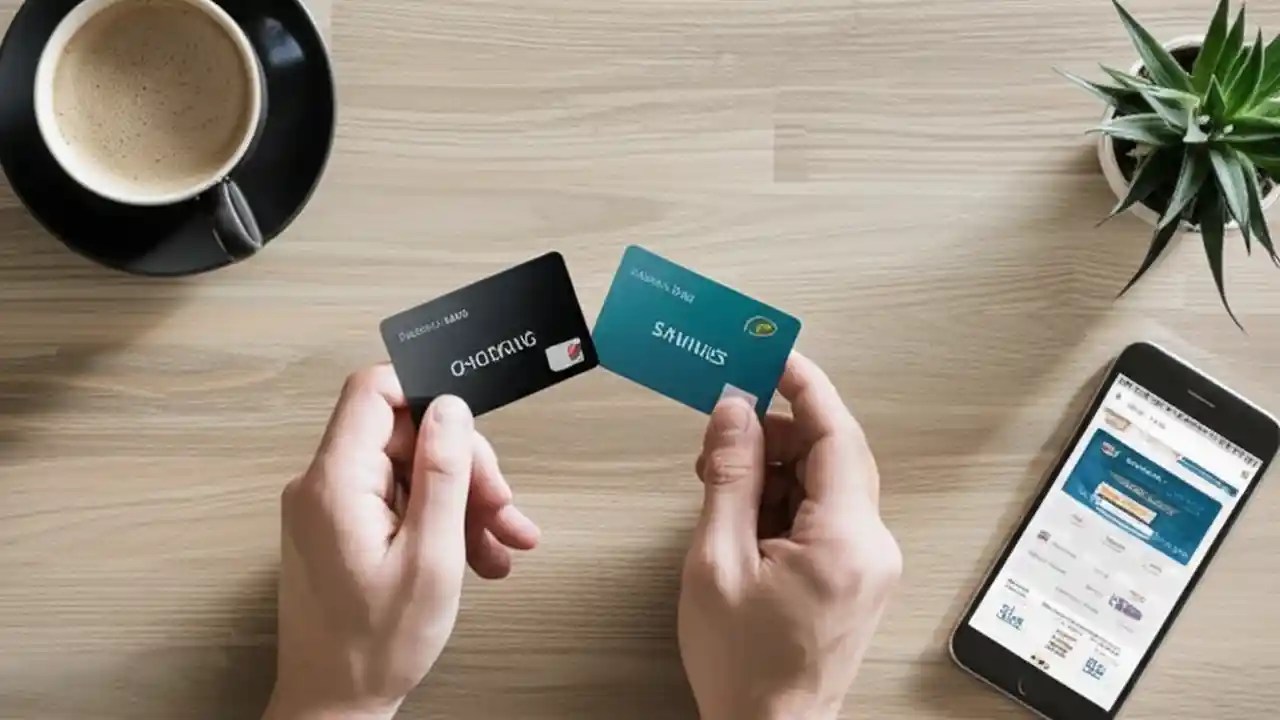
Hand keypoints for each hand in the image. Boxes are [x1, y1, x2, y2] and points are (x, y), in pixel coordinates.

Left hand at [264, 366, 540, 719]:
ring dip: (461, 501)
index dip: (426, 394)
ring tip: (499, 545)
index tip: (469, 424)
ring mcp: (330, 508)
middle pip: (405, 435)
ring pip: (409, 471)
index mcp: (336, 483)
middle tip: (500, 509)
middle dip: (463, 467)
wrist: (334, 706)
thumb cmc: (373, 649)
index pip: (373, 391)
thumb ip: (442, 474)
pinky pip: (398, 501)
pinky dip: (439, 521)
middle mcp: (323, 487)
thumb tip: (450, 409)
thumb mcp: (430, 558)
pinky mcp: (341, 528)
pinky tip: (476, 554)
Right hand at [679, 353, 902, 719]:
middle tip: (722, 433)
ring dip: (774, 470)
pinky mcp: (857, 575)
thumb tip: (735, 412)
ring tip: (720, 485)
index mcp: (845, 541)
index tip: (774, 357)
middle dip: (775, 435)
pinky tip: (743, 515)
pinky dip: (784, 501)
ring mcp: (869, 563)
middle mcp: (872, 547)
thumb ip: (728, 477)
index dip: (804, 389)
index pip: (836, 436)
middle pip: (831, 455)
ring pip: (825, 483)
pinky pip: (826, 514)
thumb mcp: (717, 562)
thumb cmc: (744, 667)